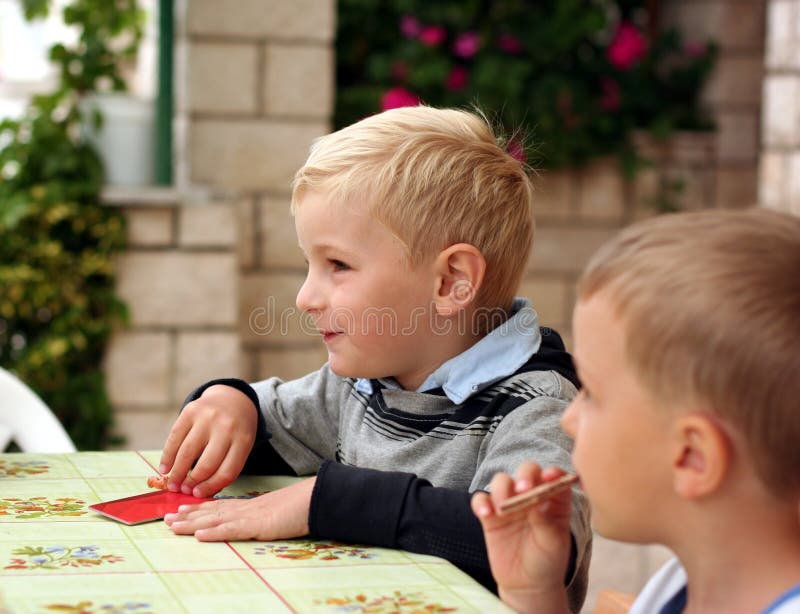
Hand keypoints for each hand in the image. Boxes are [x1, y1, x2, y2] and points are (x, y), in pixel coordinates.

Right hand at [159, 385, 257, 497]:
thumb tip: (200, 493)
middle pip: (207, 464)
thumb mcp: (241, 444)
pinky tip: (165, 467)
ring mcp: (208, 418)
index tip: (197, 494)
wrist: (232, 397)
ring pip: (187, 452)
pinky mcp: (191, 411)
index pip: (227, 471)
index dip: (211, 487)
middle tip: (183, 491)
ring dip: (177, 472)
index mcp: (243, 440)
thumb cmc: (236, 429)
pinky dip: (168, 455)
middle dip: (192, 482)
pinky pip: (175, 437)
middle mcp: (226, 427)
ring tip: (173, 484)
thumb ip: (226, 465)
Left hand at [164, 477, 314, 540]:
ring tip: (173, 526)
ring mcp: (252, 516)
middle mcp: (247, 509)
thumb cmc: (303, 505)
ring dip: (192, 523)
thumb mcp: (280, 511)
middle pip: (212, 512)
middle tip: (165, 518)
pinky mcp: (259, 526)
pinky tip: (200, 535)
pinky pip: (233, 530)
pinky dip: (215, 532)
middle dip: (188, 515)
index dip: (199, 508)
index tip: (181, 509)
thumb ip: (267, 515)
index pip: (220, 507)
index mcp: (252, 506)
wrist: (318, 498)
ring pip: (216, 520)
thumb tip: (261, 520)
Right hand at [471, 462, 571, 613]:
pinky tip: (486, 514)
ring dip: (502, 488)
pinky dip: (481, 503)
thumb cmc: (547, 561)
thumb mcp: (553, 544)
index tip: (550, 477)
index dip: (553, 472)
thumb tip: (536, 502)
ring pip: (501, 480)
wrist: (527, 584)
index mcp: (554, 499)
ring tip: (503, 507)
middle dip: (525, 475)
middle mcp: (531, 495)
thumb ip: (546, 522)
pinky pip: (480, 500)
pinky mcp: (491, 516)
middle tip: (523, 488)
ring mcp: (510, 503)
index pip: (554, 476)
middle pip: (526, 471)